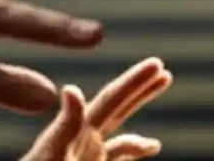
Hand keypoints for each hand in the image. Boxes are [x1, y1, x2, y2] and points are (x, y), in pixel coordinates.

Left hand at [22, 58, 172, 160]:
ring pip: (121, 136)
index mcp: (75, 132)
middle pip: (116, 110)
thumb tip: (72, 88)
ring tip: (157, 100)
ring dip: (141, 119)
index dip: (134, 82)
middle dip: (139, 89)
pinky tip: (152, 144)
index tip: (158, 63)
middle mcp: (83, 142)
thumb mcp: (51, 154)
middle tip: (162, 67)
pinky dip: (135, 149)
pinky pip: (116, 158)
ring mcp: (86, 158)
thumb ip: (64, 126)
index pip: (110, 101)